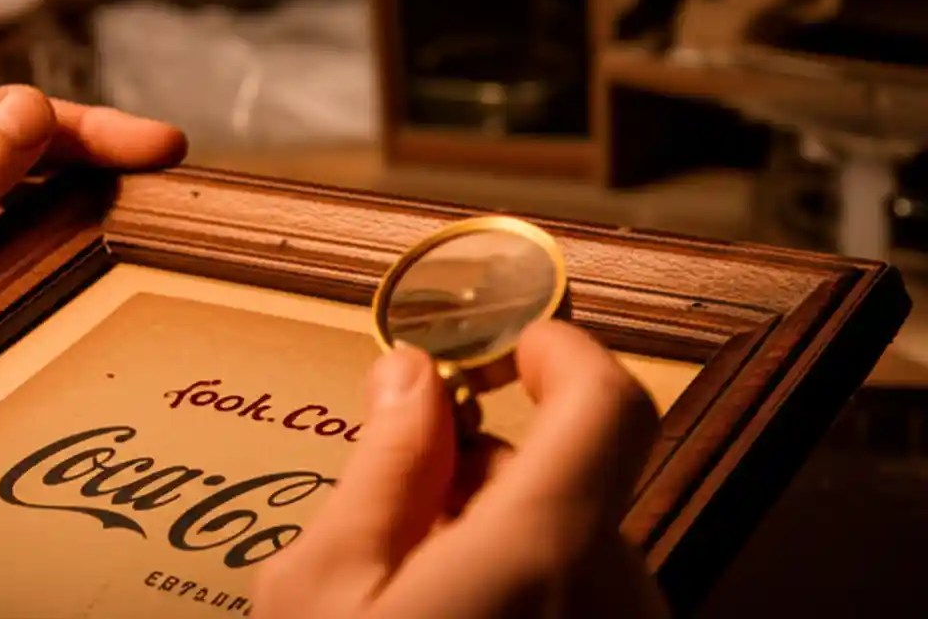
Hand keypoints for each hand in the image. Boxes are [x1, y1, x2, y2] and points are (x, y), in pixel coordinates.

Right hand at [253, 321, 667, 618]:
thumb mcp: (323, 588)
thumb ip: (382, 468)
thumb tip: (408, 377)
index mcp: (543, 549)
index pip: (606, 399)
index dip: (560, 350)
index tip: (511, 343)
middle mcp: (613, 593)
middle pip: (572, 478)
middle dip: (487, 469)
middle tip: (400, 506)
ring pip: (575, 543)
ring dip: (502, 536)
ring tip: (410, 590)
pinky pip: (586, 598)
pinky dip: (527, 588)